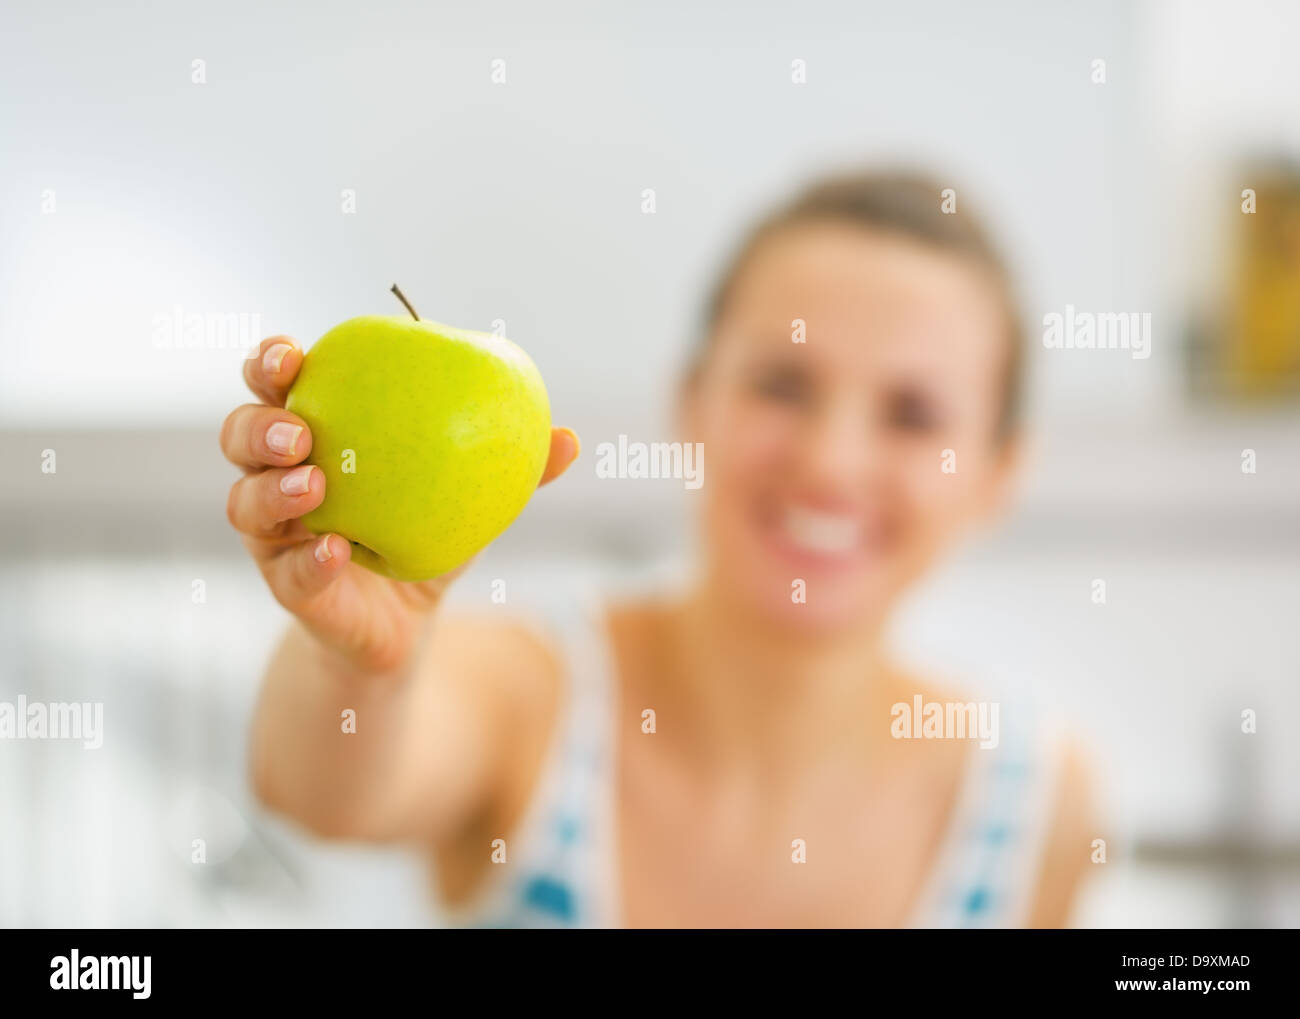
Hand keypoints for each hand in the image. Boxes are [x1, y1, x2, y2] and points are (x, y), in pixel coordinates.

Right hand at [220, 336, 578, 673]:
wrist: (402, 627)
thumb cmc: (426, 536)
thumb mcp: (467, 496)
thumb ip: (510, 465)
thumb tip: (568, 438)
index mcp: (315, 436)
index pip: (275, 386)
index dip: (271, 361)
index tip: (292, 353)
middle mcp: (277, 479)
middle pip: (239, 435)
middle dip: (258, 423)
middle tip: (300, 428)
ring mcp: (275, 537)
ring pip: (245, 503)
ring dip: (274, 489)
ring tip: (316, 484)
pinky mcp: (289, 588)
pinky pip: (289, 571)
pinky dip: (310, 559)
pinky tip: (337, 549)